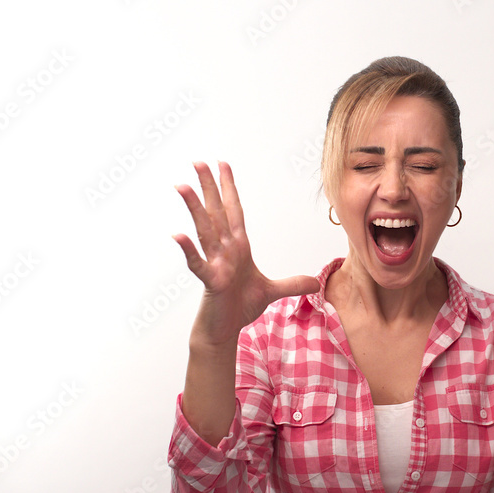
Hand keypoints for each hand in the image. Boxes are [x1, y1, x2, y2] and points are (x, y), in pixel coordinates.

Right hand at [173, 161, 319, 342]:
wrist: (226, 330)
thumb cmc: (241, 307)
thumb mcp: (273, 292)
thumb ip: (293, 284)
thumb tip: (315, 281)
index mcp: (238, 247)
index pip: (233, 211)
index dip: (229, 188)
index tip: (223, 165)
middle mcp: (225, 250)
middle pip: (216, 213)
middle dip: (209, 187)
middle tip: (199, 162)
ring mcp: (216, 264)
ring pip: (204, 231)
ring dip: (194, 209)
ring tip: (183, 186)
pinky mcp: (211, 282)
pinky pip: (198, 264)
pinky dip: (189, 250)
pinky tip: (177, 234)